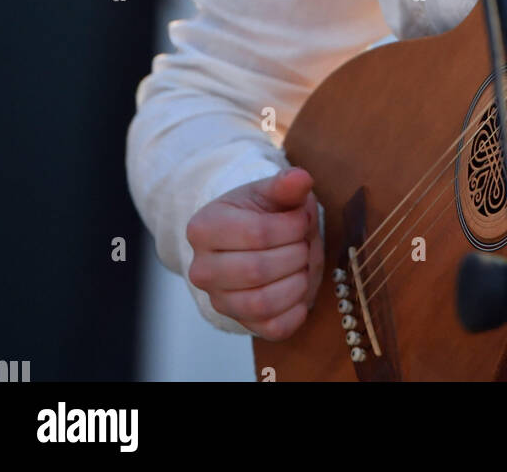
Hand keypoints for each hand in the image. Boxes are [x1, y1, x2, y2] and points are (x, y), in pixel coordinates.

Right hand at [186, 167, 323, 340]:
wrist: (249, 241)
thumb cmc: (259, 213)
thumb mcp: (268, 192)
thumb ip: (285, 185)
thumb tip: (301, 179)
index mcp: (203, 228)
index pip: (257, 233)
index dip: (292, 226)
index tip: (303, 218)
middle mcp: (202, 269)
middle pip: (258, 270)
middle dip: (296, 253)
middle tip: (305, 241)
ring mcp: (219, 300)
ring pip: (263, 302)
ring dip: (298, 281)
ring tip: (303, 261)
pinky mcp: (241, 322)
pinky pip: (274, 328)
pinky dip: (297, 309)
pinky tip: (300, 285)